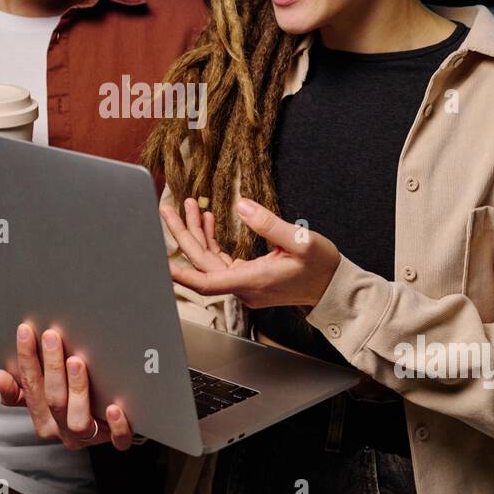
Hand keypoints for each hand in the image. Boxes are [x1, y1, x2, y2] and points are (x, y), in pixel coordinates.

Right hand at [0, 323, 134, 450]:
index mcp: (43, 418)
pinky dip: (117, 425)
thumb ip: (18, 390)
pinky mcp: (116, 439)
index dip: (26, 358)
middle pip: (53, 401)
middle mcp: (63, 430)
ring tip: (76, 362)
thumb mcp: (41, 398)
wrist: (108, 430)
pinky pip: (117, 439)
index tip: (26, 331)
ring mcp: (89, 437)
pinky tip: (114, 407)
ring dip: (77, 389)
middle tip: (52, 337)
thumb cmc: (72, 405)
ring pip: (78, 421)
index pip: (30, 386)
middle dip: (51, 367)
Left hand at [159, 196, 340, 309]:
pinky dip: (212, 240)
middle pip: (202, 263)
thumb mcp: (300, 241)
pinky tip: (209, 222)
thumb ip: (269, 224)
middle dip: (183, 234)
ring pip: (210, 260)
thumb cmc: (321, 267)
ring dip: (198, 234)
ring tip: (189, 206)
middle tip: (167, 209)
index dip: (180, 273)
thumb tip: (241, 206)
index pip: (206, 281)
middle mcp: (243, 286)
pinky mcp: (249, 277)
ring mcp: (245, 283)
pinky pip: (221, 260)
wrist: (334, 287)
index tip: (159, 263)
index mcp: (252, 280)